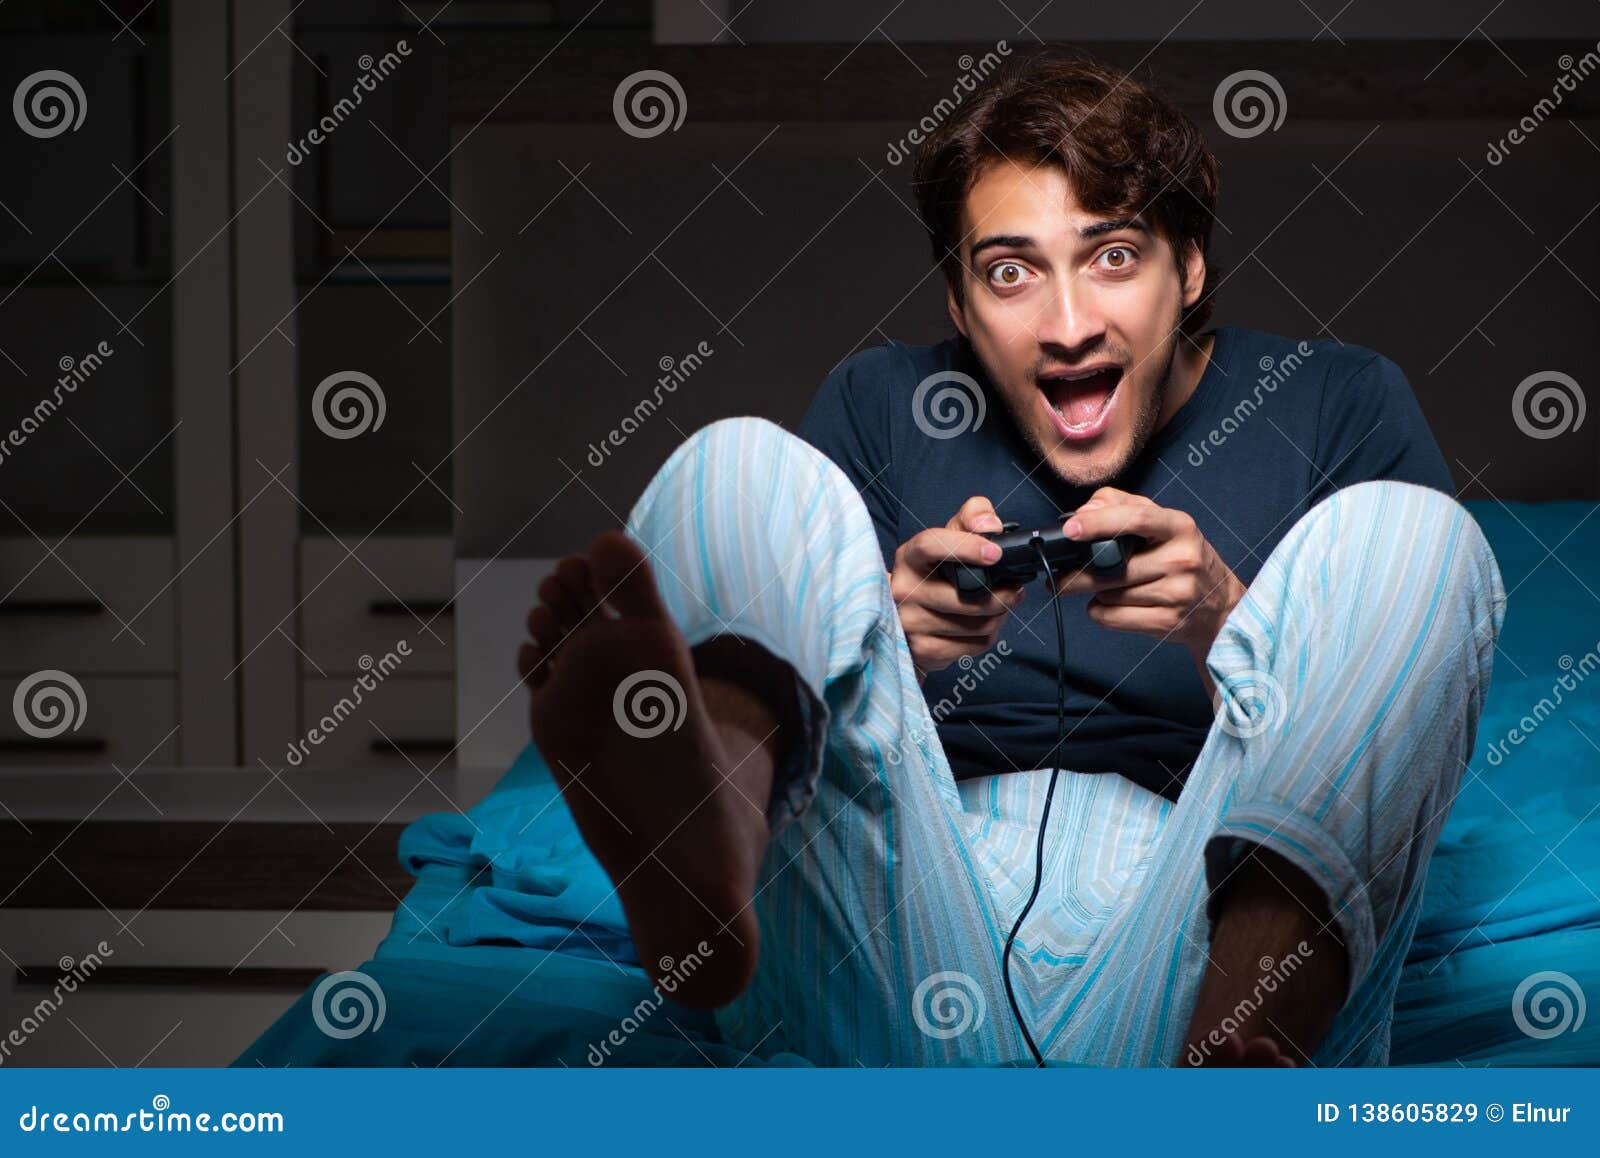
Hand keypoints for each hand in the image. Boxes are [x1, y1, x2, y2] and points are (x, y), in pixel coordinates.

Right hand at [889, 496, 1025, 681]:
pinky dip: (988, 635)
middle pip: (967, 596)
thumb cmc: (933, 574)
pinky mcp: (923, 650)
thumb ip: (972, 516)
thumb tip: (990, 524)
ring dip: (999, 615)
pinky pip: (974, 645)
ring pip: (977, 624)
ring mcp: (910, 622)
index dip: (966, 547)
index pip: (932, 545)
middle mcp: (903, 589)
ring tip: (997, 606)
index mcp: (909, 557)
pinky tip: (982, 625)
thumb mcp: (949, 537)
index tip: (995, 553)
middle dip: (1002, 594)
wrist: (903, 618)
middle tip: (1014, 589)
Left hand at [1056, 487, 1245, 688]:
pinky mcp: (1168, 622)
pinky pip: (1112, 617)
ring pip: (1109, 593)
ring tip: (1102, 587)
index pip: (1137, 518)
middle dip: (1078, 573)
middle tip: (1058, 576)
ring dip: (1094, 593)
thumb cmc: (1182, 558)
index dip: (1099, 522)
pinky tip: (1108, 605)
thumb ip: (1121, 505)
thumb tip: (1084, 512)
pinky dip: (1099, 612)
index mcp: (1179, 527)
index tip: (1070, 529)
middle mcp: (1181, 559)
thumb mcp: (1162, 523)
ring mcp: (1177, 593)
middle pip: (1113, 567)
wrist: (1218, 605)